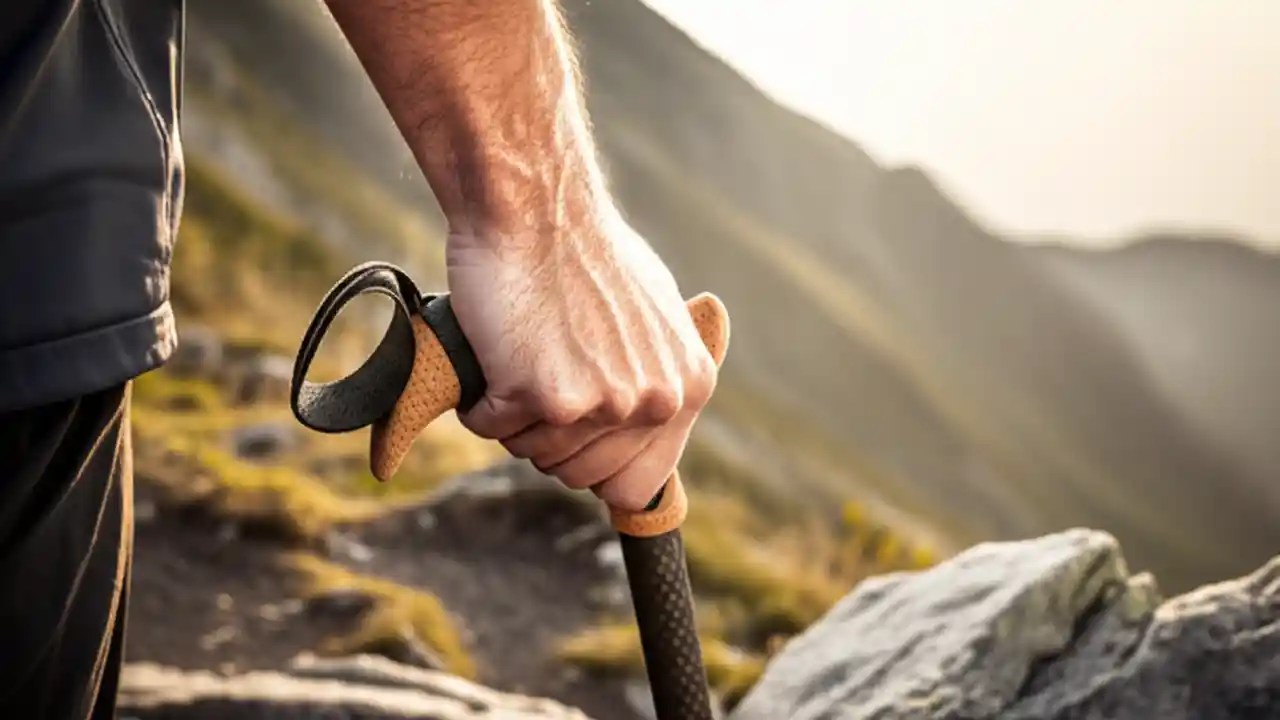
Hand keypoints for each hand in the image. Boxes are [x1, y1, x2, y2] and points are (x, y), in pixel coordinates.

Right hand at [446, 210, 717, 510]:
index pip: (639, 484)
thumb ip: (657, 372)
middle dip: (549, 436)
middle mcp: (653, 403)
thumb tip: (650, 413)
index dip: (596, 466)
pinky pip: (491, 428)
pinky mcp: (544, 396)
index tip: (573, 439)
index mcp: (688, 388)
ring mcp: (601, 403)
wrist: (538, 207)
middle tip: (534, 376)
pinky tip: (492, 350)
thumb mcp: (654, 312)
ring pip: (533, 453)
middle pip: (579, 475)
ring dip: (513, 416)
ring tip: (517, 354)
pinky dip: (479, 399)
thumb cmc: (585, 249)